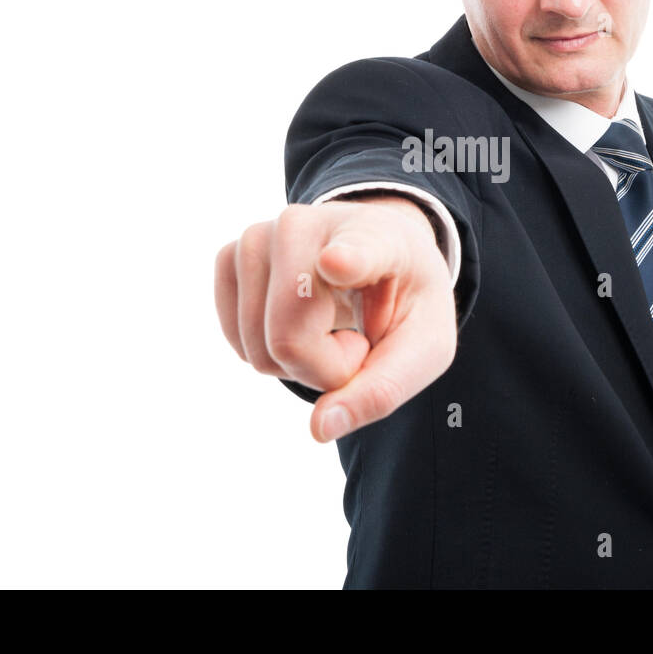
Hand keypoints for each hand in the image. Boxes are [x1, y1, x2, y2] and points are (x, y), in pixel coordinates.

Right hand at [214, 197, 456, 441]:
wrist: (382, 254)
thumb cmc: (404, 301)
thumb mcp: (424, 349)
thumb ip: (381, 391)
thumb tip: (319, 428)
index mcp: (378, 239)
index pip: (355, 252)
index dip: (346, 261)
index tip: (336, 263)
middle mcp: (308, 225)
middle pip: (288, 337)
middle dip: (324, 369)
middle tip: (357, 342)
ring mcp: (259, 236)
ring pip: (258, 347)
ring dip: (298, 362)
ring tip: (331, 326)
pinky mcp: (228, 256)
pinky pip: (239, 342)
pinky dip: (270, 353)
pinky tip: (299, 324)